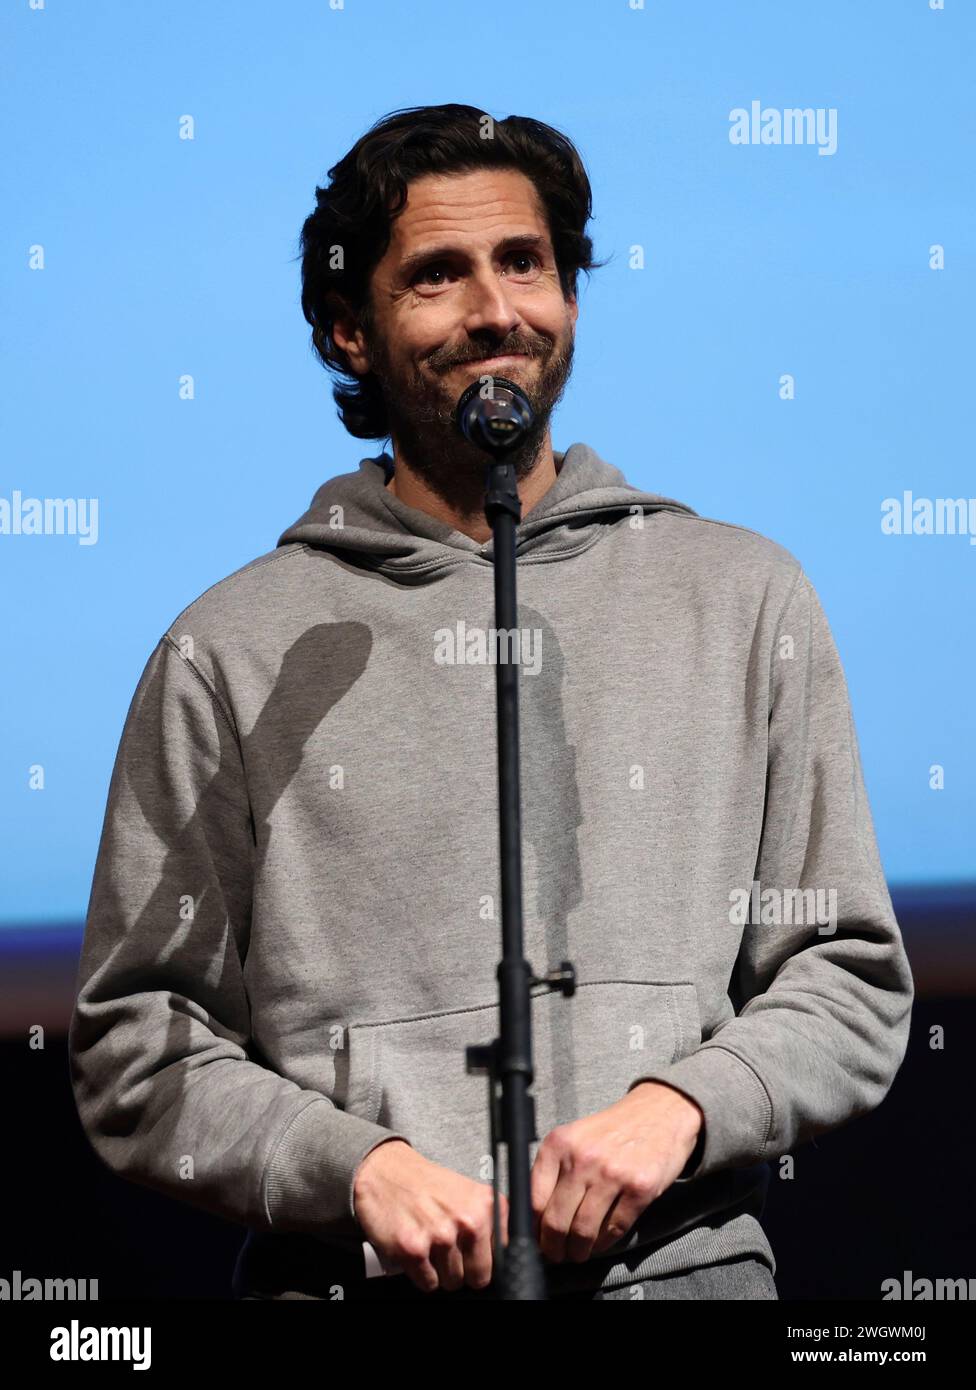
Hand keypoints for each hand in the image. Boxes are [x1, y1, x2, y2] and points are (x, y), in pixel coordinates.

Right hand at [352, 1139, 509, 1293]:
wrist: (386, 1171)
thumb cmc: (427, 1185)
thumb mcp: (468, 1194)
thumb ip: (489, 1223)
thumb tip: (503, 1259)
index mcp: (486, 1205)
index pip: (502, 1257)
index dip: (486, 1260)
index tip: (475, 1254)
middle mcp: (467, 1220)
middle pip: (478, 1277)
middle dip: (463, 1270)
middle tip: (448, 1249)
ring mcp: (441, 1235)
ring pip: (452, 1282)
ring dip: (439, 1270)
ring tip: (429, 1243)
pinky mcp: (414, 1249)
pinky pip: (428, 1284)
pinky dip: (420, 1273)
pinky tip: (416, 1248)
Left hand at [530, 1082, 703, 1263]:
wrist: (659, 1111)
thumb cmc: (612, 1131)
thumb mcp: (574, 1138)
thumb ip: (554, 1170)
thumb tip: (535, 1218)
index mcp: (559, 1144)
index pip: (533, 1200)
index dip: (534, 1229)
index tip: (537, 1241)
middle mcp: (582, 1158)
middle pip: (556, 1221)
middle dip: (554, 1247)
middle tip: (557, 1256)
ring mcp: (612, 1173)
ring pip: (584, 1230)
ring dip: (578, 1250)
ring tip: (578, 1253)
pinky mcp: (640, 1188)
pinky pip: (614, 1229)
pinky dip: (605, 1243)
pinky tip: (601, 1242)